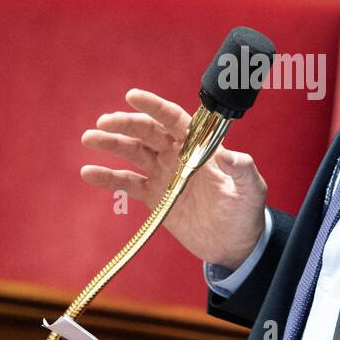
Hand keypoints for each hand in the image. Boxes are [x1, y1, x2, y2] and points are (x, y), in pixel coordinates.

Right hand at [80, 89, 267, 269]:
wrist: (234, 243)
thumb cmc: (246, 211)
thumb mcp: (251, 190)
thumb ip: (241, 170)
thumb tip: (228, 154)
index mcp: (200, 146)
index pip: (175, 119)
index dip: (154, 106)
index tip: (132, 96)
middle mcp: (178, 155)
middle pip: (148, 132)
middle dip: (126, 124)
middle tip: (104, 122)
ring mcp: (164, 174)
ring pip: (133, 152)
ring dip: (111, 144)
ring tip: (89, 138)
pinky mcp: (154, 196)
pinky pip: (126, 182)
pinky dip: (107, 177)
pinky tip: (89, 173)